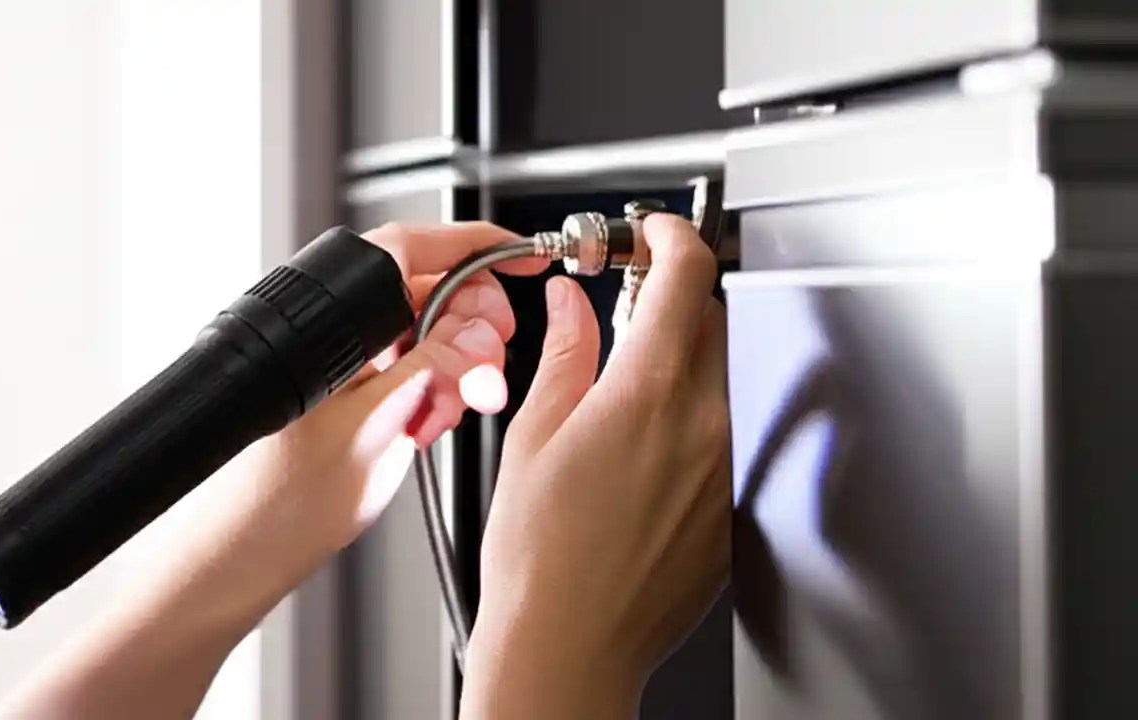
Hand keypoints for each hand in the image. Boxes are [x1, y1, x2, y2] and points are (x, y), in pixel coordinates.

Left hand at [0, 222, 545, 719]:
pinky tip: (429, 426)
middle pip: (431, 294)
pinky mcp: (361, 398)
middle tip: (491, 363)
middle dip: (475, 326)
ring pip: (433, 338)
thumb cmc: (275, 501)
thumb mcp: (369, 429)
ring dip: (460, 370)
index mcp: (326, 321)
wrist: (245, 558)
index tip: (520, 258)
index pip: (411, 254)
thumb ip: (428, 372)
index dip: (473, 249)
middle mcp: (338, 335)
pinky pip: (419, 376)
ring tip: (449, 411)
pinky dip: (440, 397)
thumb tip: (478, 332)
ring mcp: (351, 367)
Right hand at [461, 215, 730, 718]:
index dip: (671, 237)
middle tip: (627, 307)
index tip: (654, 234)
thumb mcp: (535, 435)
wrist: (568, 644)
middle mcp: (703, 425)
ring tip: (623, 395)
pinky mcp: (732, 510)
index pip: (686, 276)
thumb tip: (575, 306)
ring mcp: (726, 469)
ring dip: (682, 361)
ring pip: (720, 378)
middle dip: (672, 298)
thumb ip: (566, 353)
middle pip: (711, 320)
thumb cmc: (539, 558)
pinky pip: (724, 437)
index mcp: (647, 394)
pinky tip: (642, 454)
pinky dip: (691, 420)